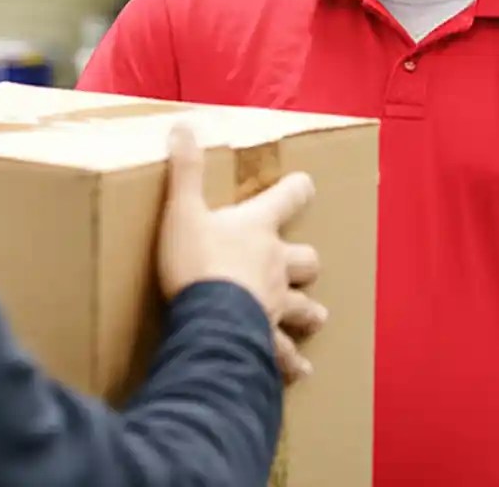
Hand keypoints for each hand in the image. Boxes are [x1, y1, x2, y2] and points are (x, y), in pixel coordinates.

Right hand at [158, 122, 326, 380]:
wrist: (209, 319)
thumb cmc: (197, 262)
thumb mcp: (182, 210)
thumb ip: (185, 169)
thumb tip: (184, 125)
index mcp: (257, 230)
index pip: (288, 198)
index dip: (298, 189)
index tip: (305, 184)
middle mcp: (276, 265)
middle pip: (306, 260)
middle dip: (306, 262)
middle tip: (303, 264)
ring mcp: (276, 304)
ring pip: (305, 308)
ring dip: (309, 312)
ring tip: (316, 318)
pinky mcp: (267, 339)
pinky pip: (284, 354)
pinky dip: (291, 363)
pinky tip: (300, 372)